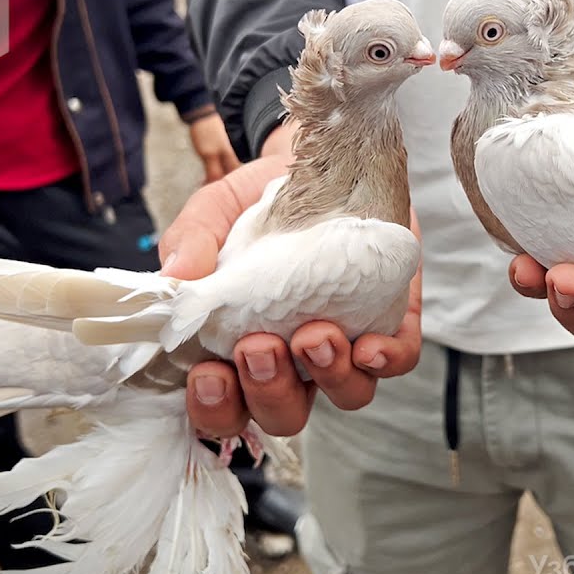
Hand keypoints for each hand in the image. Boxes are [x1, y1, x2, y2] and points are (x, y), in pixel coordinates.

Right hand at [160, 121, 422, 437]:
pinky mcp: (391, 319)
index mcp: (238, 347)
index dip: (215, 408)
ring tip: (314, 335)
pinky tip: (368, 345)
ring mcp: (346, 343)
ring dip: (329, 377)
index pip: (223, 407)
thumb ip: (191, 242)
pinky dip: (385, 360)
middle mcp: (293, 359)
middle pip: (283, 413)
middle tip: (258, 347)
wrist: (319, 160)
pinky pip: (398, 359)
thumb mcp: (214, 212)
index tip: (208, 375)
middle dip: (269, 393)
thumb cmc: (258, 202)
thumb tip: (174, 278)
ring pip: (346, 394)